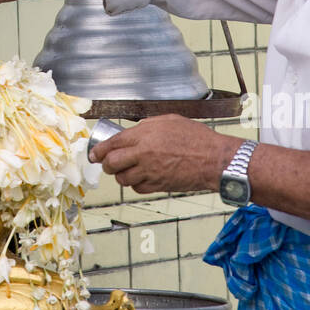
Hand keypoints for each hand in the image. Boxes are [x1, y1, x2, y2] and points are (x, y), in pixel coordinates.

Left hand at [91, 115, 237, 195]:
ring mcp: (150, 172)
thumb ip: (147, 126)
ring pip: (123, 179)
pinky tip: (141, 177)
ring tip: (126, 170)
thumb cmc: (197, 138)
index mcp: (144, 135)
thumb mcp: (169, 121)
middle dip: (106, 164)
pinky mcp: (158, 186)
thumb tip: (134, 131)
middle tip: (107, 163)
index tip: (95, 154)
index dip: (99, 150)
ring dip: (121, 175)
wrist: (214, 159)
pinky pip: (138, 188)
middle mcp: (143, 154)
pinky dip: (136, 184)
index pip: (112, 144)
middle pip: (111, 164)